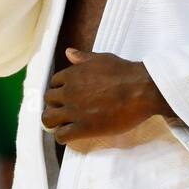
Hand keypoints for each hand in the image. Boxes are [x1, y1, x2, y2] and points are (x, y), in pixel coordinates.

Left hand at [41, 49, 171, 143]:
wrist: (140, 90)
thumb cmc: (124, 73)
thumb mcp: (101, 59)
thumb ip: (83, 58)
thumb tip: (68, 52)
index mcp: (72, 75)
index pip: (54, 83)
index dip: (59, 90)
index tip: (66, 96)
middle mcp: (68, 92)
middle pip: (48, 100)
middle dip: (55, 105)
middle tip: (65, 111)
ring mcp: (74, 111)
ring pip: (48, 119)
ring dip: (53, 122)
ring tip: (62, 124)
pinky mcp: (83, 128)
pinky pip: (61, 135)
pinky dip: (62, 136)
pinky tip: (70, 135)